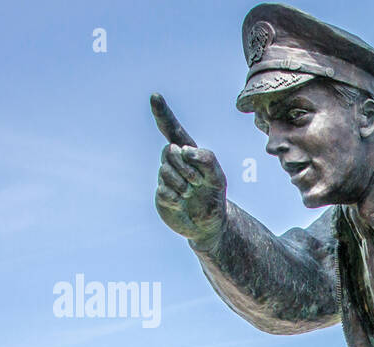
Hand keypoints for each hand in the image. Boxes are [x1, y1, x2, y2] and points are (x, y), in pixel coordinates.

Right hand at [151, 94, 226, 248]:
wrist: (208, 224)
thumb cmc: (214, 196)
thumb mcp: (218, 176)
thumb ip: (207, 158)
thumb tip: (185, 150)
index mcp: (187, 153)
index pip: (172, 130)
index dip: (163, 114)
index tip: (155, 96)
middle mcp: (172, 162)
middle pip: (170, 151)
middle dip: (186, 168)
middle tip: (197, 182)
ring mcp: (164, 177)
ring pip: (166, 172)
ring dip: (183, 186)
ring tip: (190, 193)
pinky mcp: (160, 194)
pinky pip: (164, 191)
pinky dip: (177, 199)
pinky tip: (182, 204)